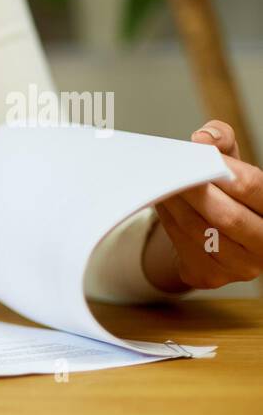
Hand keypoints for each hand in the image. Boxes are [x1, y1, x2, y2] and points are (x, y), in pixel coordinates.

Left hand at [144, 120, 262, 291]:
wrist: (221, 234)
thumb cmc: (231, 193)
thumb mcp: (234, 164)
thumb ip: (223, 143)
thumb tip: (203, 138)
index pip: (253, 187)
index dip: (225, 170)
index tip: (199, 155)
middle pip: (227, 216)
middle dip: (195, 192)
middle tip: (171, 172)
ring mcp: (240, 266)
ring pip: (200, 232)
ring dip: (176, 205)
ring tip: (161, 184)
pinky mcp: (211, 276)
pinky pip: (183, 246)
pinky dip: (168, 221)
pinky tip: (161, 204)